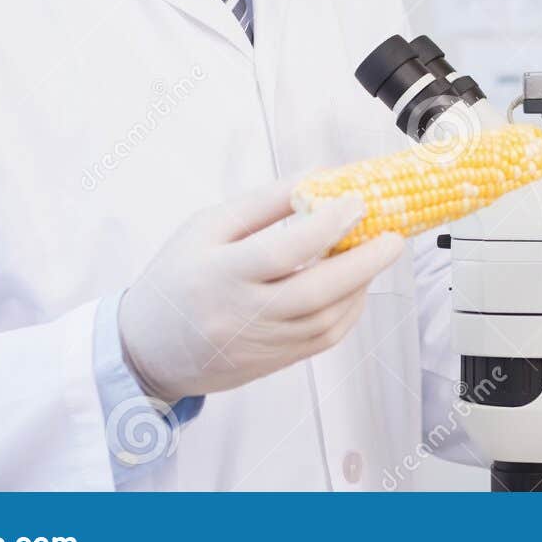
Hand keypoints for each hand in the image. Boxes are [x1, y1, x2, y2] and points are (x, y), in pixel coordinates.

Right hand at [117, 180, 403, 401]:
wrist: (147, 350)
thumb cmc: (175, 277)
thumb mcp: (205, 227)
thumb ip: (262, 204)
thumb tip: (318, 176)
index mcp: (218, 274)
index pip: (282, 251)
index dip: (326, 226)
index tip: (358, 201)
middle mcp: (241, 315)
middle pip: (315, 294)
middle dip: (363, 264)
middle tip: (394, 237)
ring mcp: (259, 345)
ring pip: (325, 320)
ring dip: (361, 287)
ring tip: (376, 255)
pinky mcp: (273, 364)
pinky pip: (323, 340)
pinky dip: (349, 312)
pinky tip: (357, 286)